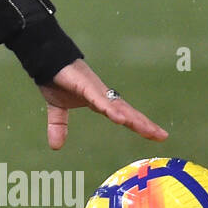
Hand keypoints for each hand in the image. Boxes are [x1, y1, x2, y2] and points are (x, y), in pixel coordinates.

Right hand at [37, 58, 168, 149]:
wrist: (46, 60)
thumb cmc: (56, 80)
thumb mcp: (57, 109)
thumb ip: (59, 127)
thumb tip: (55, 147)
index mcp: (99, 101)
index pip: (123, 115)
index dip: (139, 124)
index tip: (156, 135)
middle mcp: (103, 96)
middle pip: (127, 112)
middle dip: (144, 124)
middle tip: (161, 136)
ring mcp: (96, 90)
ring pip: (118, 107)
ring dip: (133, 118)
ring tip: (147, 130)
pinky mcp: (86, 86)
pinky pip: (100, 100)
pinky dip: (111, 110)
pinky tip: (120, 119)